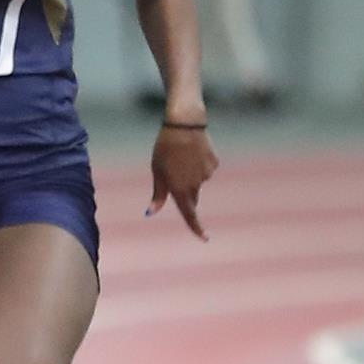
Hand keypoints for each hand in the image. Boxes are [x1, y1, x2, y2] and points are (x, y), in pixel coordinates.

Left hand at [147, 124, 218, 239]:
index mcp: (179, 189)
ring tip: (181, 156)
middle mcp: (195, 185)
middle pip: (192, 197)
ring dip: (190, 174)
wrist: (184, 125)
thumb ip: (158, 194)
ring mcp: (207, 174)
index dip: (196, 228)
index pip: (189, 214)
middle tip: (173, 172)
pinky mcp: (214, 163)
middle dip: (185, 192)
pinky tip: (193, 150)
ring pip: (198, 181)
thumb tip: (150, 213)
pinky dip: (199, 164)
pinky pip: (206, 169)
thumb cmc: (164, 149)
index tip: (206, 238)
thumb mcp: (157, 172)